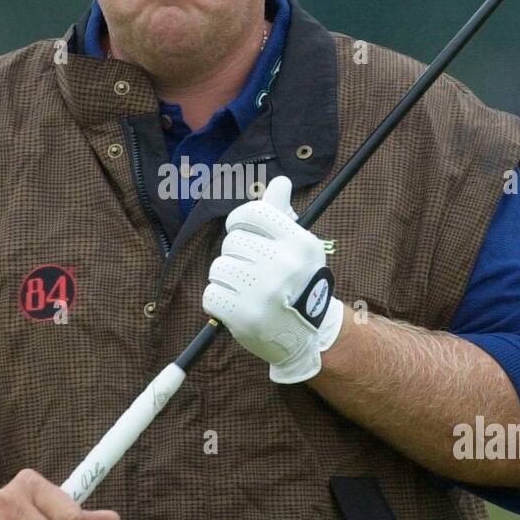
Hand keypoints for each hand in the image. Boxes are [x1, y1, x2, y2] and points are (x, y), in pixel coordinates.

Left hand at [202, 175, 344, 383]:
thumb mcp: (300, 250)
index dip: (239, 221)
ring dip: (225, 279)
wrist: (308, 337)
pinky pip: (211, 294)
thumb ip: (283, 215)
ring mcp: (264, 291)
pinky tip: (237, 306)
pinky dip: (218, 301)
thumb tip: (279, 182)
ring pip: (218, 267)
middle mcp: (283, 264)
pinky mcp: (245, 316)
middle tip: (251, 272)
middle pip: (232, 241)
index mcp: (299, 243)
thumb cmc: (299, 285)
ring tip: (245, 291)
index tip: (242, 232)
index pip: (252, 212)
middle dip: (235, 255)